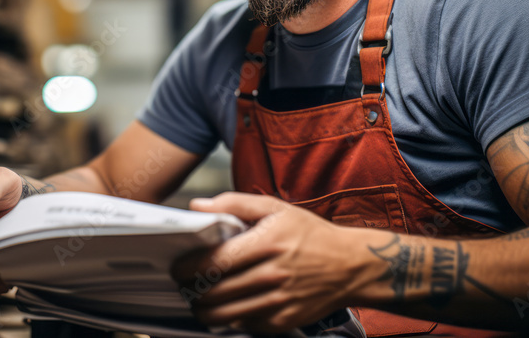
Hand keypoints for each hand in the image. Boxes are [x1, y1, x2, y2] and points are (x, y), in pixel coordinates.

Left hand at [171, 192, 375, 333]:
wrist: (351, 266)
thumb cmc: (311, 234)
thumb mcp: (276, 208)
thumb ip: (234, 204)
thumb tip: (197, 206)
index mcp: (266, 244)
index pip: (213, 262)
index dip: (187, 267)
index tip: (177, 266)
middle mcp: (271, 275)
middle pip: (213, 292)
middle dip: (190, 290)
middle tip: (184, 284)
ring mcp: (277, 302)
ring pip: (223, 315)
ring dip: (203, 309)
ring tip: (199, 299)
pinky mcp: (283, 321)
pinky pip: (243, 324)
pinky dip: (230, 317)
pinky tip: (229, 304)